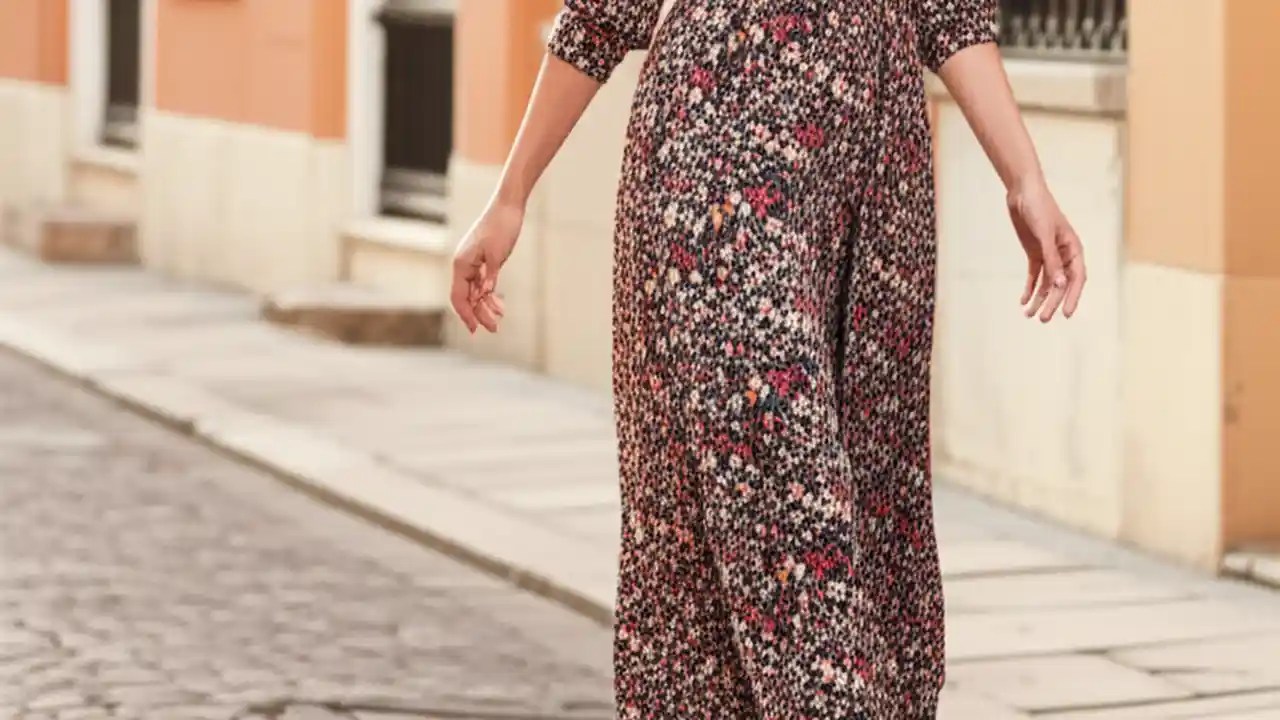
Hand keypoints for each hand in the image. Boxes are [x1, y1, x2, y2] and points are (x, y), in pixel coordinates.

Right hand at [450, 201, 521, 333]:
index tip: (475, 329)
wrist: (508, 207)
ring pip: (476, 292)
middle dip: (479, 314)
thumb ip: (491, 276)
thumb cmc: (502, 227)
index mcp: (461, 264)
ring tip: (498, 320)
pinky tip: (499, 305)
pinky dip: (490, 295)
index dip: (466, 314)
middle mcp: (464, 265)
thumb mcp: (498, 254)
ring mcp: (473, 263)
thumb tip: (486, 294)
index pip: (459, 296)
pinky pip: (483, 283)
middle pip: (468, 297)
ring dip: (485, 307)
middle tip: (494, 329)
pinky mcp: (483, 261)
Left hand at [1007, 178, 1085, 321]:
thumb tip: (1059, 286)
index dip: (1072, 297)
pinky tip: (1023, 301)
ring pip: (1047, 282)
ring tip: (1029, 315)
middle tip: (1042, 319)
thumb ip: (1052, 261)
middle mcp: (1064, 254)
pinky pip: (1035, 275)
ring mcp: (1049, 254)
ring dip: (1040, 298)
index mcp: (1073, 249)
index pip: (1077, 278)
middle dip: (1052, 302)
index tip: (1066, 314)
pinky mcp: (1035, 252)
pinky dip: (1030, 288)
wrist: (1022, 192)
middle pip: (1061, 284)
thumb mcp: (1044, 236)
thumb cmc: (1039, 209)